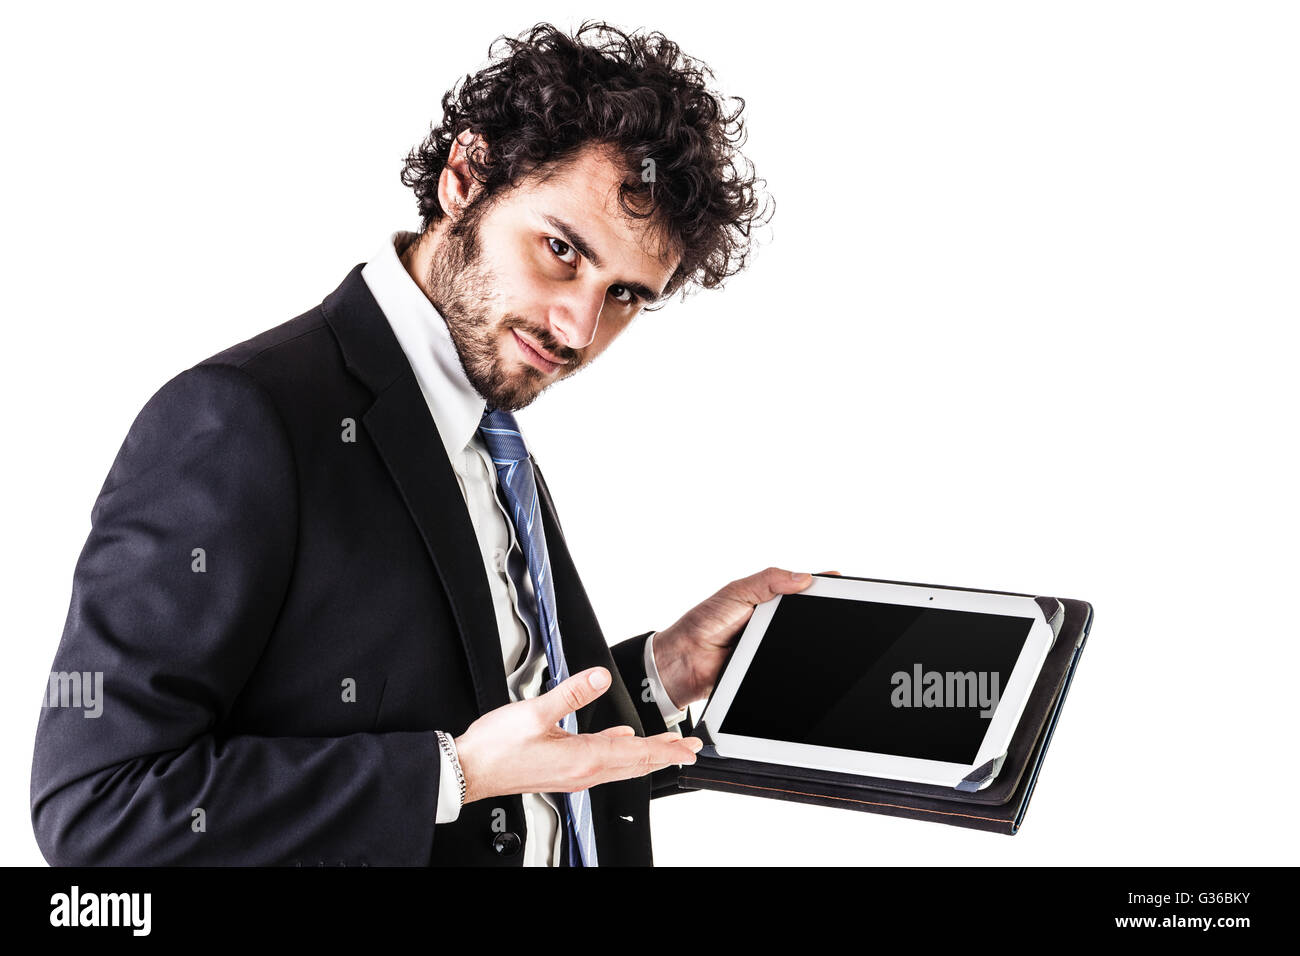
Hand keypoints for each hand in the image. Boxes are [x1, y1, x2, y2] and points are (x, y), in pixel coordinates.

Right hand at [453, 665, 702, 804]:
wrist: (469, 770)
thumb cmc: (496, 748)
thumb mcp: (535, 712)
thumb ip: (571, 692)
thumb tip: (600, 677)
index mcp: (582, 759)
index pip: (637, 754)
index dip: (666, 749)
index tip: (689, 748)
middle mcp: (582, 773)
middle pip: (635, 765)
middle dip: (664, 754)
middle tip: (688, 748)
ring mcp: (572, 776)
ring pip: (620, 767)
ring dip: (645, 756)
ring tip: (664, 747)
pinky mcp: (561, 773)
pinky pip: (601, 764)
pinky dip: (618, 753)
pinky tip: (618, 742)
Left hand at [652, 567, 842, 708]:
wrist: (686, 661)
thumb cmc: (704, 622)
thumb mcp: (737, 592)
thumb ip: (768, 581)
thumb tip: (803, 577)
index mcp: (767, 599)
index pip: (800, 589)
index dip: (820, 586)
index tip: (837, 582)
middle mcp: (773, 621)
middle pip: (807, 616)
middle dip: (821, 614)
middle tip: (833, 610)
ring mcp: (773, 645)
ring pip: (803, 641)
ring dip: (810, 640)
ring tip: (812, 633)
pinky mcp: (772, 667)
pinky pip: (792, 665)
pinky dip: (801, 664)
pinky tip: (802, 658)